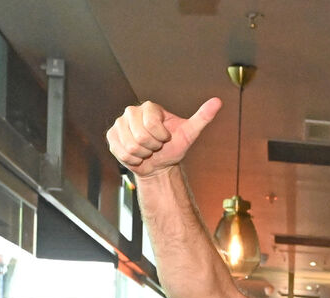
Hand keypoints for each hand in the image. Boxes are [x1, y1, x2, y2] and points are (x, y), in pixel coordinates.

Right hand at [107, 98, 222, 177]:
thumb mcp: (189, 133)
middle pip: (141, 136)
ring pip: (131, 146)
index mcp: (149, 107)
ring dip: (143, 154)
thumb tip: (218, 101)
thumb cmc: (174, 148)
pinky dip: (132, 159)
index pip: (152, 125)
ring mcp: (119, 124)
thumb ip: (202, 117)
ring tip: (147, 150)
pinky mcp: (111, 136)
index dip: (161, 137)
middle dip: (153, 147)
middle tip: (156, 146)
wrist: (159, 165)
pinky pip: (122, 152)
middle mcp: (131, 111)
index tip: (165, 137)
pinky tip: (137, 154)